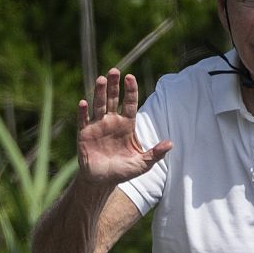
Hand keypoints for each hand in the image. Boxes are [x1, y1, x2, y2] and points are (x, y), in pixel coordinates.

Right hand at [78, 69, 172, 186]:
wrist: (102, 181)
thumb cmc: (123, 171)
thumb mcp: (142, 164)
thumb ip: (155, 153)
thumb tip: (170, 144)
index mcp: (127, 125)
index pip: (130, 103)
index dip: (130, 90)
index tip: (130, 77)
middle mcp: (112, 121)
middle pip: (113, 99)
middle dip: (114, 85)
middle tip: (115, 70)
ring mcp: (97, 126)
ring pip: (99, 105)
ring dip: (100, 92)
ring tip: (101, 79)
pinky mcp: (84, 134)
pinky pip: (83, 120)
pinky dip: (83, 112)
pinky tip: (84, 103)